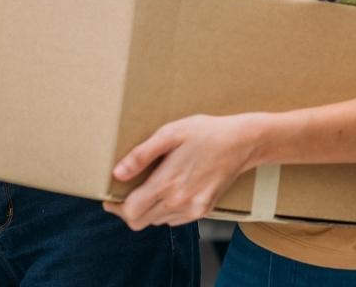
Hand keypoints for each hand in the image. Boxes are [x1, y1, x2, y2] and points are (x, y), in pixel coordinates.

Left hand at [105, 114, 263, 229]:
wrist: (244, 141)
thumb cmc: (206, 132)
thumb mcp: (171, 133)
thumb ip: (142, 155)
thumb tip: (117, 174)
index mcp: (168, 183)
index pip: (130, 212)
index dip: (116, 206)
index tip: (112, 197)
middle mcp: (180, 202)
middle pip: (139, 222)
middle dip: (129, 210)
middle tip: (129, 193)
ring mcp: (193, 209)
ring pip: (157, 221)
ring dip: (149, 209)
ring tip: (153, 187)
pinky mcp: (204, 211)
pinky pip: (174, 220)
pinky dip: (166, 210)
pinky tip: (172, 190)